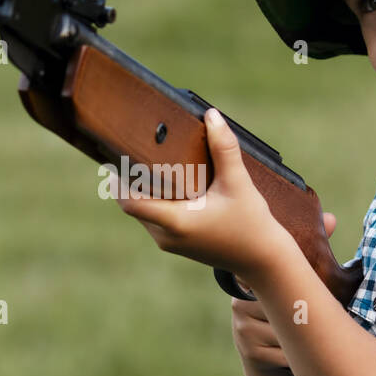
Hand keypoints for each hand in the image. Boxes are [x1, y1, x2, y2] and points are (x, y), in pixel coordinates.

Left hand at [115, 107, 292, 280]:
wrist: (261, 260)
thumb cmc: (251, 223)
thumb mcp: (238, 183)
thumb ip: (224, 149)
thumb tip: (211, 116)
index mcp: (176, 222)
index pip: (130, 202)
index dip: (118, 181)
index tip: (115, 158)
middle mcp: (166, 235)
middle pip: (131, 204)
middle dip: (127, 180)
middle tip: (129, 149)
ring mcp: (168, 242)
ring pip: (140, 212)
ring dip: (139, 190)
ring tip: (143, 161)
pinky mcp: (173, 243)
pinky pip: (151, 218)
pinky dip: (152, 200)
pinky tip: (161, 180)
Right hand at [232, 212, 335, 370]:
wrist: (264, 354)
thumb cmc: (283, 310)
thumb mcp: (294, 283)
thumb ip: (309, 253)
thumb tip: (331, 219)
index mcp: (248, 281)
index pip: (269, 275)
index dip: (288, 280)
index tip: (303, 289)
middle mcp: (238, 302)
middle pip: (281, 304)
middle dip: (303, 309)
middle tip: (318, 311)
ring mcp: (242, 327)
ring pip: (286, 328)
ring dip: (303, 334)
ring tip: (305, 331)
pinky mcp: (250, 350)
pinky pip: (285, 349)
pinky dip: (298, 352)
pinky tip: (297, 351)